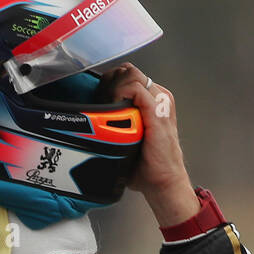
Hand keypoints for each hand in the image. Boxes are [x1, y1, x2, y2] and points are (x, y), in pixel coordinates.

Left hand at [105, 62, 199, 225]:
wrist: (163, 182)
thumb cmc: (147, 165)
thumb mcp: (129, 137)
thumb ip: (116, 123)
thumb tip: (90, 121)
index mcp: (153, 100)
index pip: (128, 75)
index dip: (109, 82)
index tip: (99, 99)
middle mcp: (158, 97)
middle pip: (127, 71)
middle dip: (109, 82)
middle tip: (100, 103)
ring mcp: (159, 102)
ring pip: (130, 74)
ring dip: (112, 86)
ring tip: (106, 108)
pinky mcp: (157, 110)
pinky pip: (134, 87)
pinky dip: (119, 93)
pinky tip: (113, 109)